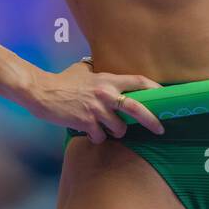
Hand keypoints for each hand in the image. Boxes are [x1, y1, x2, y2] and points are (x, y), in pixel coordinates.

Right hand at [28, 62, 165, 143]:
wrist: (42, 91)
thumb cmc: (63, 80)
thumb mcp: (84, 71)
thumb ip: (99, 74)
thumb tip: (109, 76)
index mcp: (107, 79)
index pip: (138, 82)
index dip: (155, 89)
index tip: (165, 96)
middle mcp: (105, 94)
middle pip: (137, 108)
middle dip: (152, 120)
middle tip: (160, 129)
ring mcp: (96, 110)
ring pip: (119, 129)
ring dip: (116, 132)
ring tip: (106, 127)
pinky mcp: (86, 123)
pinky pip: (101, 137)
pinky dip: (97, 137)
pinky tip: (89, 131)